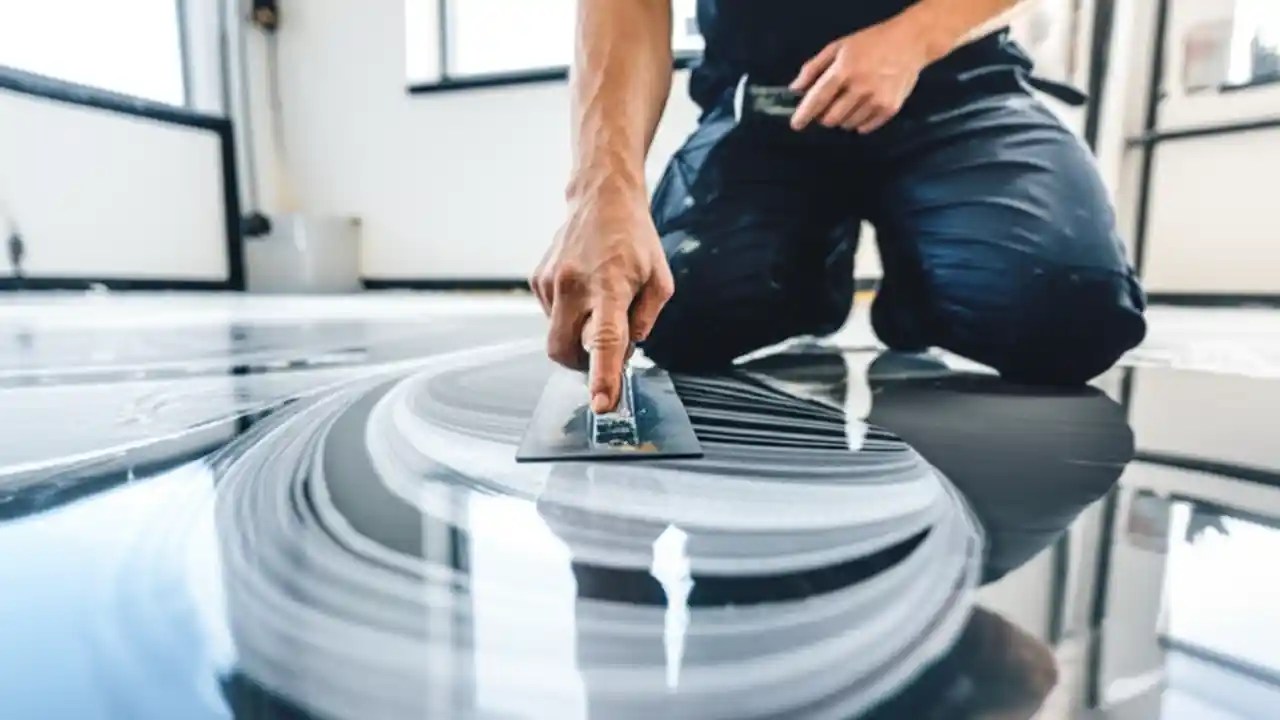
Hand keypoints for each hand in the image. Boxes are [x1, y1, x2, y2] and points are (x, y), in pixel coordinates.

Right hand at [531, 188, 674, 412]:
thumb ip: (645, 320)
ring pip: (555, 337)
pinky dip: (567, 317)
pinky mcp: (537, 279)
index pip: (605, 340)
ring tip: (597, 302)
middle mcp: (573, 285)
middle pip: (563, 352)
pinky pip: (550, 317)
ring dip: (575, 334)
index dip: (602, 375)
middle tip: (602, 349)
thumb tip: (625, 350)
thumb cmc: (635, 239)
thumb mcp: (659, 280)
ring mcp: (550, 282)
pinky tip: (583, 291)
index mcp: (609, 286)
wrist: (601, 197)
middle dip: (579, 364)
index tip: (602, 403)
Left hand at [789, 18, 930, 133]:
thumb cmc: (870, 43)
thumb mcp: (838, 47)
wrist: (909, 43)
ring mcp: (876, 100)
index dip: (804, 114)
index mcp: (844, 70)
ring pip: (847, 125)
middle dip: (824, 116)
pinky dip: (859, 122)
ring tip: (851, 100)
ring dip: (843, 118)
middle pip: (830, 119)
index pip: (817, 99)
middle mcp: (860, 88)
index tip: (796, 124)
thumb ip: (814, 68)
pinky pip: (865, 128)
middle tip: (830, 105)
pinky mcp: (890, 109)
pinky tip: (863, 106)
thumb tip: (796, 88)